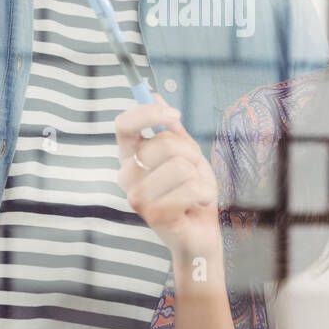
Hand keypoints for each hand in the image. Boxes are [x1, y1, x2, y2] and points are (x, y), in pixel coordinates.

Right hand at [114, 93, 221, 259]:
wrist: (200, 234)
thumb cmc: (191, 193)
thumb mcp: (185, 154)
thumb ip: (169, 128)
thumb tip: (153, 93)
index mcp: (130, 157)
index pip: (123, 125)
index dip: (148, 112)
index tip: (174, 113)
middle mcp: (127, 176)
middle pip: (163, 143)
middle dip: (191, 153)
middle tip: (193, 171)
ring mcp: (137, 197)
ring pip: (180, 166)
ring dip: (199, 177)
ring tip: (195, 191)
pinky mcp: (154, 215)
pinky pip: (190, 187)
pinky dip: (205, 193)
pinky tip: (198, 204)